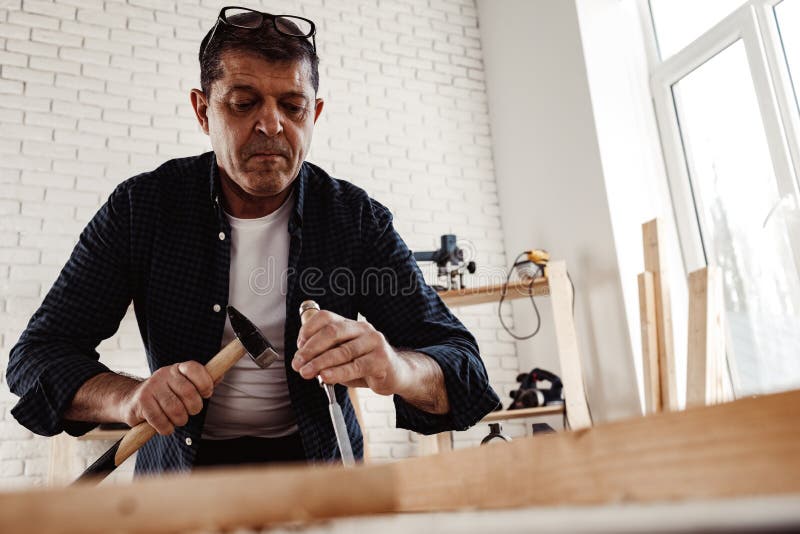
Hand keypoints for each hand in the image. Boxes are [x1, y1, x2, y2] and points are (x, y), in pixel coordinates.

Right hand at [118, 361, 213, 434]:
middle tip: (189, 412)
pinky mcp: (141, 403)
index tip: (206, 394)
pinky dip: (166, 429)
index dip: (205, 383)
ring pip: (176, 410)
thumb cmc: (166, 395)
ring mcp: (151, 387)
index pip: (195, 369)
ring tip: (176, 419)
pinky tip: (165, 426)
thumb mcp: (184, 384)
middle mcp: (164, 374)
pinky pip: (160, 421)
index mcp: (178, 369)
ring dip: (180, 421)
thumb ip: (203, 381)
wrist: (132, 401)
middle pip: (189, 393)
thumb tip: (220, 375)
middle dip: (194, 408)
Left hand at [291, 311, 408, 395]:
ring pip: (342, 351)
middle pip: (332, 332)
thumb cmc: (365, 365)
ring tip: (306, 372)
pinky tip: (326, 377)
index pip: (326, 317)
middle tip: (297, 363)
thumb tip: (303, 360)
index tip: (298, 347)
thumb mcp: (343, 357)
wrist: (396, 374)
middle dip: (310, 349)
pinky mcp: (381, 359)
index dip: (308, 330)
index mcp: (350, 324)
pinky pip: (356, 366)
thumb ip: (326, 355)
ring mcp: (374, 342)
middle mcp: (362, 329)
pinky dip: (338, 372)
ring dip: (320, 362)